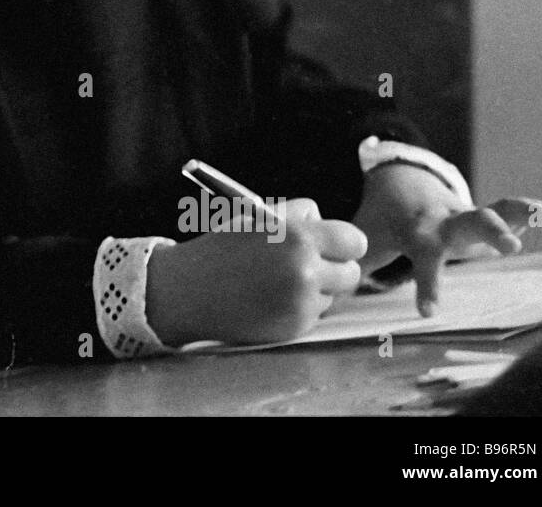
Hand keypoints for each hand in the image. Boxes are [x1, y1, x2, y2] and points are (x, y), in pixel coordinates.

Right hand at [146, 198, 366, 345]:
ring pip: (333, 295)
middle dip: (337, 269)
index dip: (344, 243)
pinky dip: (299, 308)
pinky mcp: (294, 327)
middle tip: (315, 266)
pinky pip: (314, 314)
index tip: (335, 246)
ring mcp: (300, 303)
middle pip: (351, 272)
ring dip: (317, 289)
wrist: (187, 290)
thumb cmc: (220, 248)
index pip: (354, 241)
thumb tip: (325, 221)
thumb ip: (297, 214)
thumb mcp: (256, 216)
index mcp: (298, 237)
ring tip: (279, 282)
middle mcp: (305, 271)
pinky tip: (270, 299)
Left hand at [354, 163, 541, 316]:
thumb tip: (329, 293)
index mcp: (417, 232)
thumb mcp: (366, 237)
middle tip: (509, 247)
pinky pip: (510, 208)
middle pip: (467, 224)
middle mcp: (445, 221)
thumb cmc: (382, 219)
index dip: (426, 286)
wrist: (396, 178)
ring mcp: (466, 214)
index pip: (422, 262)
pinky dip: (531, 211)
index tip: (427, 311)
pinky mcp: (482, 211)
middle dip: (489, 232)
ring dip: (520, 214)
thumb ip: (355, 262)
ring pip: (494, 210)